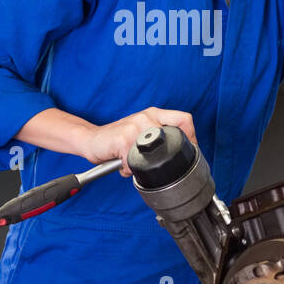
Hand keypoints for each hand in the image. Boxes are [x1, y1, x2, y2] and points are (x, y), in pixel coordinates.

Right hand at [83, 107, 197, 177]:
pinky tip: (122, 165)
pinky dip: (128, 169)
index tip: (190, 150)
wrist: (91, 138)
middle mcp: (146, 118)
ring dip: (144, 165)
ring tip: (133, 163)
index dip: (192, 137)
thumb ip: (159, 136)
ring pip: (154, 154)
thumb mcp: (141, 131)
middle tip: (159, 165)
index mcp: (154, 114)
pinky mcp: (123, 140)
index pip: (184, 119)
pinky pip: (134, 162)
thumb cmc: (117, 138)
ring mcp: (135, 128)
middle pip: (173, 137)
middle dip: (168, 157)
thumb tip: (182, 150)